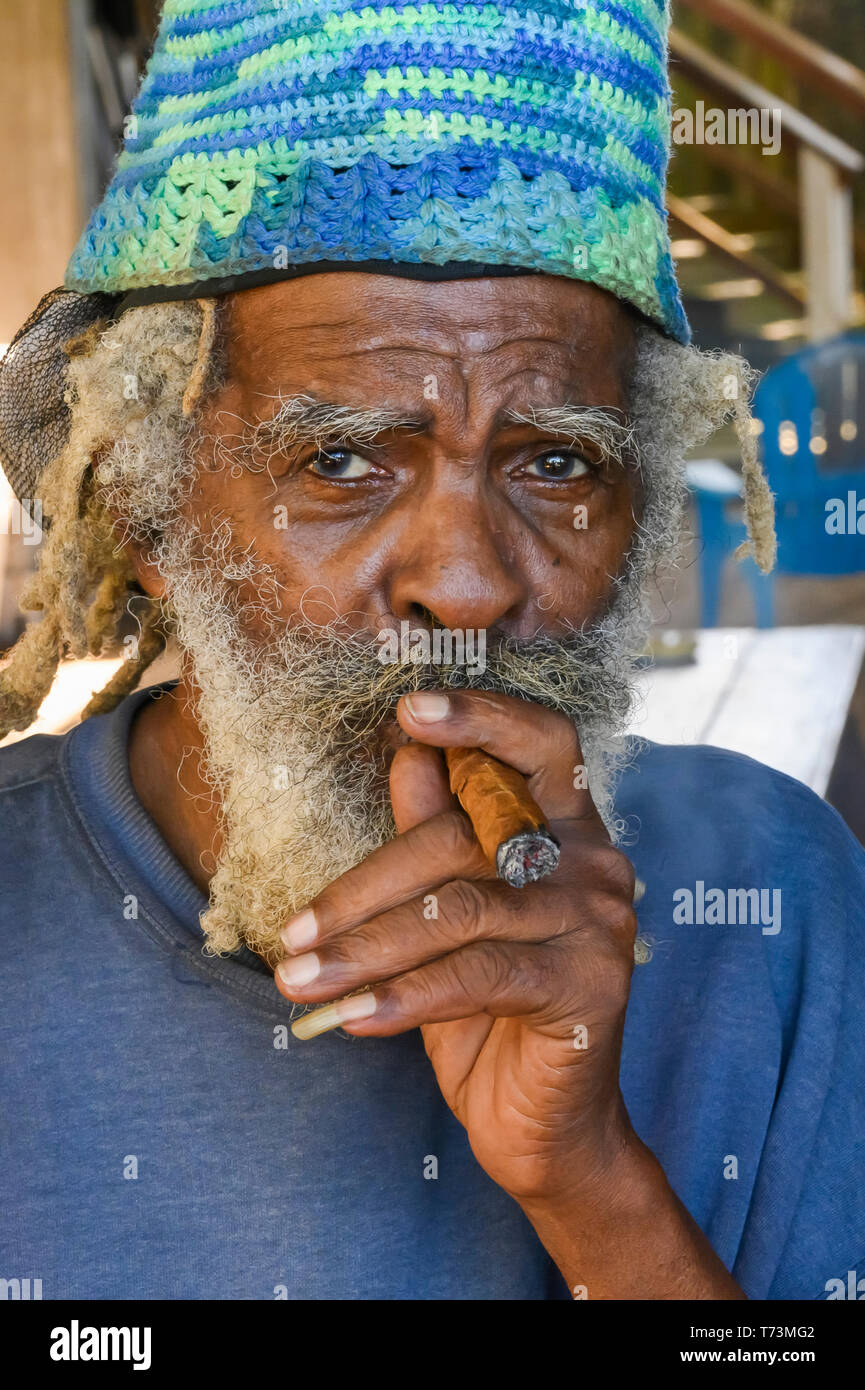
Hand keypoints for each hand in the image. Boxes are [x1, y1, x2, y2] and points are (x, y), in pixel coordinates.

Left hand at [273, 688, 639, 1207]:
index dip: (482, 717)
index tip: (409, 711)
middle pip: (468, 836)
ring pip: (462, 909)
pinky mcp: (590, 985)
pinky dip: (405, 995)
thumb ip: (437, 831)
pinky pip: (477, 973)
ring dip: (366, 947)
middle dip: (365, 885)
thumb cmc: (488, 1010)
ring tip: (299, 980)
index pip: (543, 742)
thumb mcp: (450, 916)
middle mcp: (595, 862)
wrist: (547, 1127)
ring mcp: (600, 923)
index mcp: (568, 827)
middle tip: (293, 934)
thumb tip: (408, 755)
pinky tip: (353, 1016)